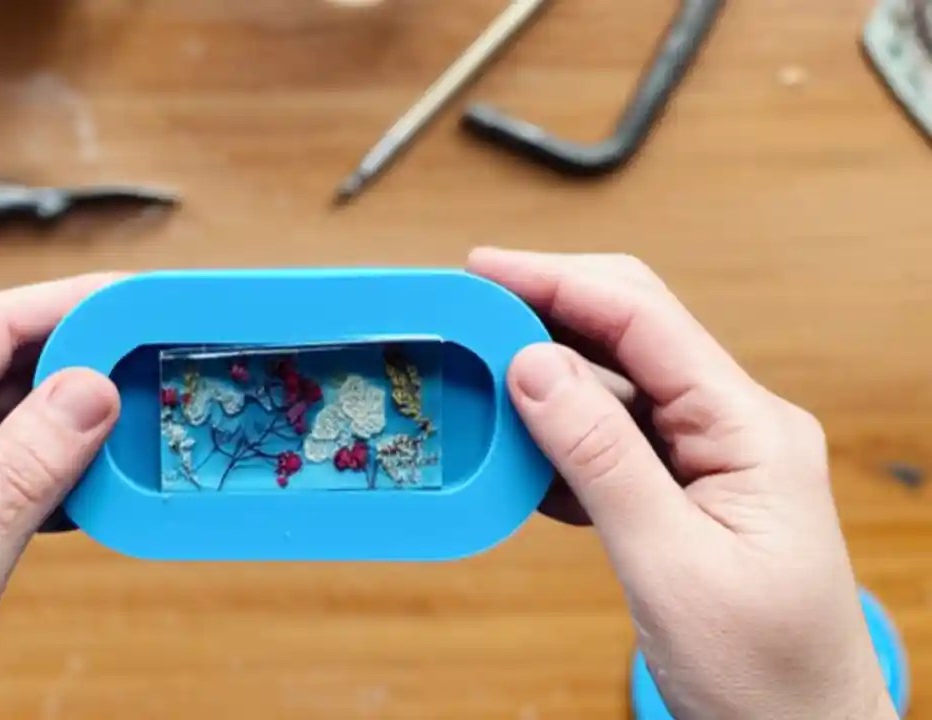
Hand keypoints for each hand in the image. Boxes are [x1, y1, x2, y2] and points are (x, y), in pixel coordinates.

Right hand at [468, 249, 895, 719]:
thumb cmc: (763, 671)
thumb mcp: (671, 565)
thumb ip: (601, 458)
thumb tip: (532, 366)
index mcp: (751, 428)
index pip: (645, 321)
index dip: (558, 281)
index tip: (481, 267)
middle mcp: (734, 425)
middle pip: (629, 334)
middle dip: (547, 311)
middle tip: (465, 312)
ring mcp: (709, 455)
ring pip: (611, 387)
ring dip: (544, 381)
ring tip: (475, 383)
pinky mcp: (684, 489)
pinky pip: (610, 440)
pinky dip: (556, 441)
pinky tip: (517, 456)